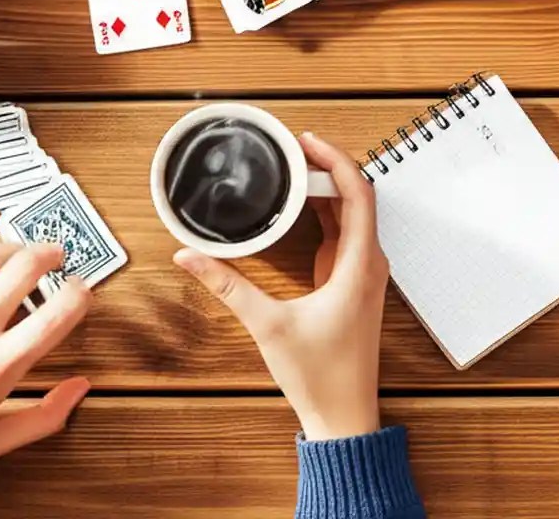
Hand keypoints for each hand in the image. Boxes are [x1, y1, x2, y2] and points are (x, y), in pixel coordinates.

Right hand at [174, 133, 389, 439]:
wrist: (343, 417)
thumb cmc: (320, 376)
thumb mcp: (266, 325)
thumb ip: (227, 287)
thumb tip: (190, 257)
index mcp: (358, 267)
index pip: (358, 194)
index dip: (335, 160)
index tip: (307, 141)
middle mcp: (367, 265)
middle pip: (357, 197)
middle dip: (327, 166)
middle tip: (293, 146)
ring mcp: (361, 275)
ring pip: (352, 215)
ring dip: (326, 188)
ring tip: (294, 166)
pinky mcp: (350, 284)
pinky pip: (343, 235)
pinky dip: (324, 213)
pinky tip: (299, 205)